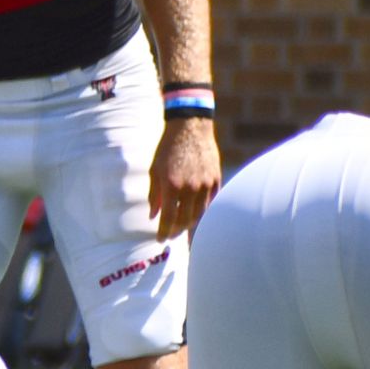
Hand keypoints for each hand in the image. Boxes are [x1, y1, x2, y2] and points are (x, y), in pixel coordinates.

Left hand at [148, 114, 222, 240]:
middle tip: (170, 235)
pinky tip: (196, 216)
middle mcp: (190, 188)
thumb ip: (153, 195)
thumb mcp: (155, 170)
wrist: (191, 128)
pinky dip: (202, 212)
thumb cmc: (168, 148)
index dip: (163, 232)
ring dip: (190, 224)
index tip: (160, 240)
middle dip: (176, 231)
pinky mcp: (216, 181)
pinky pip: (210, 204)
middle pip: (185, 220)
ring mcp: (205, 185)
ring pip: (200, 215)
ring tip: (182, 228)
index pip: (168, 218)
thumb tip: (153, 216)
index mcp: (172, 186)